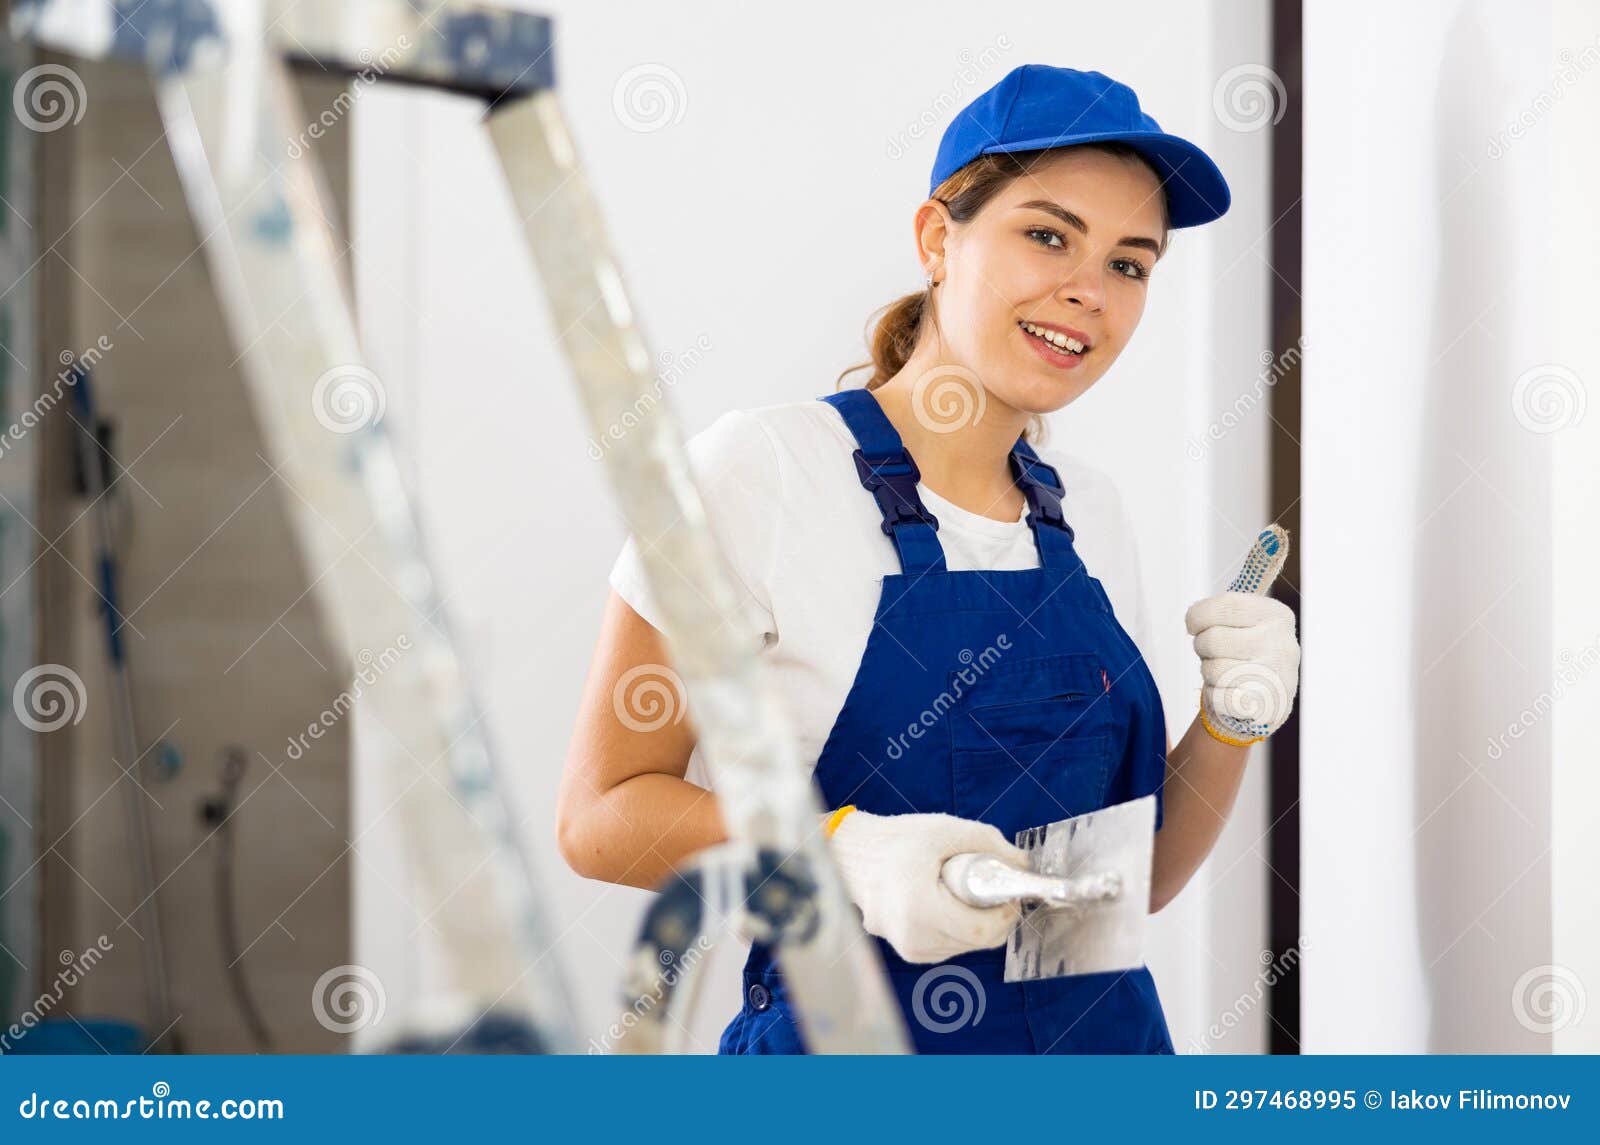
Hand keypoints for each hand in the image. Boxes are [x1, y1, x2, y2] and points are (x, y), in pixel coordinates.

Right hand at [824, 808, 1025, 962]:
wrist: (852, 855)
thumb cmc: (897, 840)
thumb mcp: (946, 830)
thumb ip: (989, 844)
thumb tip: (1023, 864)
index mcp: (921, 908)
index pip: (982, 931)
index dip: (1005, 914)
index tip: (1009, 893)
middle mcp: (913, 937)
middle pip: (977, 941)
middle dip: (994, 917)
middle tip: (991, 888)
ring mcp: (908, 948)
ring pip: (965, 946)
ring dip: (976, 924)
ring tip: (963, 892)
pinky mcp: (908, 951)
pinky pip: (949, 946)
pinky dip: (957, 928)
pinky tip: (947, 903)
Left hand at [1184, 591, 1299, 744]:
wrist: (1262, 699)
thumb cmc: (1244, 653)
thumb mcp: (1245, 621)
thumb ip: (1227, 606)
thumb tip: (1212, 595)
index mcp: (1277, 615)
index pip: (1226, 605)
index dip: (1198, 615)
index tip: (1193, 624)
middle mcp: (1282, 644)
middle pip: (1212, 639)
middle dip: (1202, 647)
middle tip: (1213, 652)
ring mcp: (1276, 677)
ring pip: (1212, 669)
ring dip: (1208, 671)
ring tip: (1224, 671)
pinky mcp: (1265, 706)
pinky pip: (1217, 696)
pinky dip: (1214, 696)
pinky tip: (1229, 691)